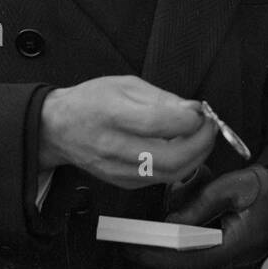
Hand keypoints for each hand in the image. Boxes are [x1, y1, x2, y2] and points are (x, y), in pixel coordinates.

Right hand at [38, 76, 213, 188]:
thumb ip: (162, 98)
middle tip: (209, 127)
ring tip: (200, 137)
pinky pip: (161, 179)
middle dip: (201, 144)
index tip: (200, 111)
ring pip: (171, 174)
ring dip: (196, 157)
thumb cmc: (91, 101)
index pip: (159, 124)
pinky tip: (182, 149)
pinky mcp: (124, 183)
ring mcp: (119, 170)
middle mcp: (115, 147)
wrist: (58, 129)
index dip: (189, 119)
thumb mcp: (125, 85)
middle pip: (171, 159)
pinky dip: (180, 165)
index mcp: (113, 115)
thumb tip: (194, 109)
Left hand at [129, 165, 267, 268]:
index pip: (187, 259)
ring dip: (171, 262)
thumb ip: (200, 205)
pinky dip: (186, 262)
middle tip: (130, 241)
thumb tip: (168, 223)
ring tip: (149, 241)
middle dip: (158, 259)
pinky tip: (175, 244)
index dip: (155, 256)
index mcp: (238, 245)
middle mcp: (239, 267)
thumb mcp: (234, 186)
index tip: (129, 248)